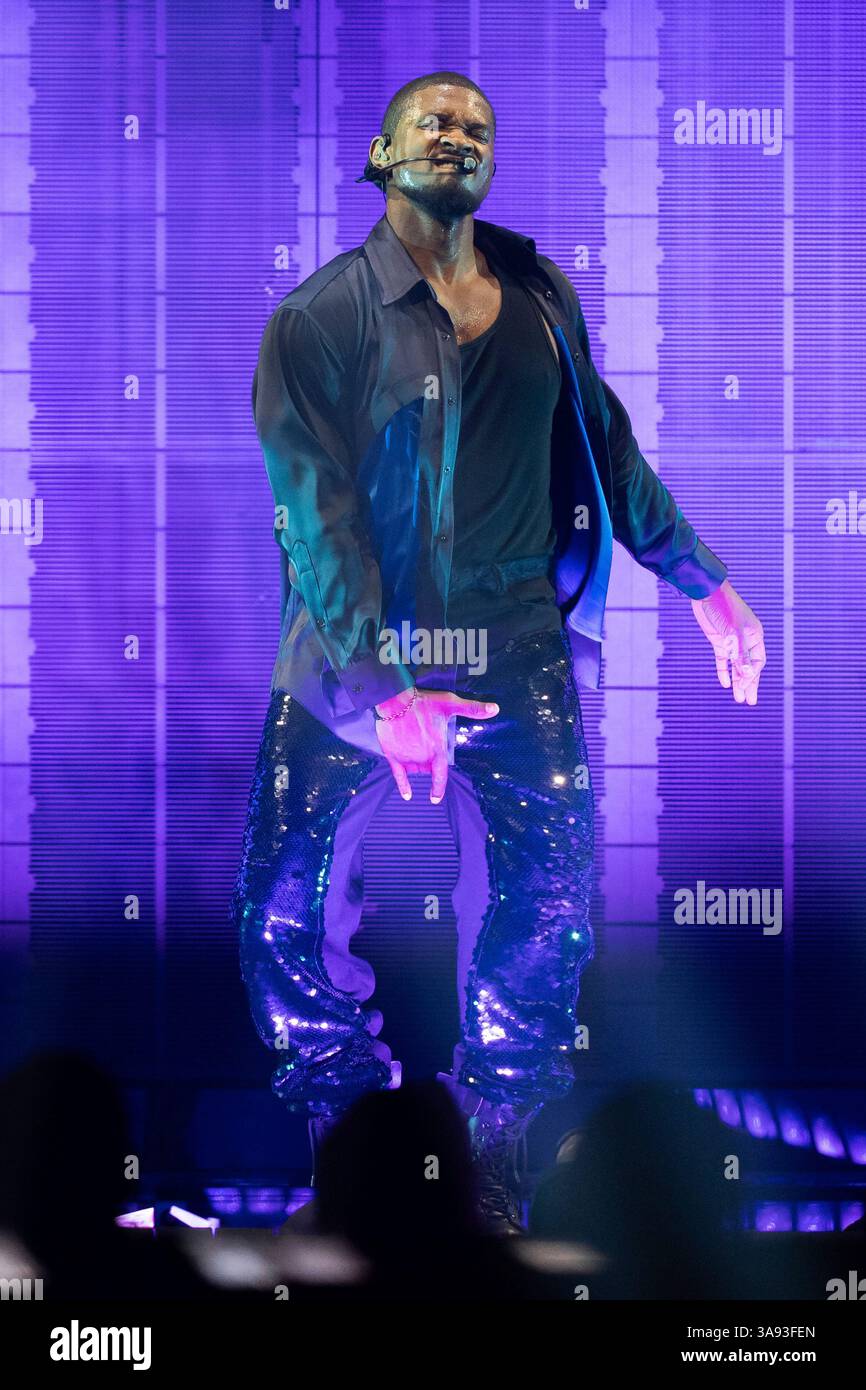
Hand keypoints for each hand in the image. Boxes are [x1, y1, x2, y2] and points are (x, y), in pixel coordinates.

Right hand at [374, 688, 498, 802]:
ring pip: (414, 770)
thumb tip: (495, 709)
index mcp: (437, 750)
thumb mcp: (451, 704)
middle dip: (428, 763)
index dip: (438, 788)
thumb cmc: (423, 702)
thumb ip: (473, 709)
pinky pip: (398, 775)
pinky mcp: (392, 755)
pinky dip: (403, 786)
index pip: (440, 775)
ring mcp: (407, 757)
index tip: (436, 798)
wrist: (395, 700)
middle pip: (427, 769)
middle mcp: (422, 757)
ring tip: (415, 750)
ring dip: (417, 767)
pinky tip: (407, 795)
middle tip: (425, 745)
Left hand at [690, 579, 765, 705]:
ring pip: (737, 665)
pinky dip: (724, 671)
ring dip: (737, 681)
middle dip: (749, 684)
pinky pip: (723, 659)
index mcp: (755, 636)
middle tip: (750, 702)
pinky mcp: (719, 640)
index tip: (744, 688)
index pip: (757, 662)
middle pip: (750, 667)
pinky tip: (725, 683)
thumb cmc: (723, 609)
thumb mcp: (733, 634)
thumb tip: (749, 676)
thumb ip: (741, 655)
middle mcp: (746, 639)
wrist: (705, 592)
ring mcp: (731, 640)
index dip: (752, 676)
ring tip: (739, 698)